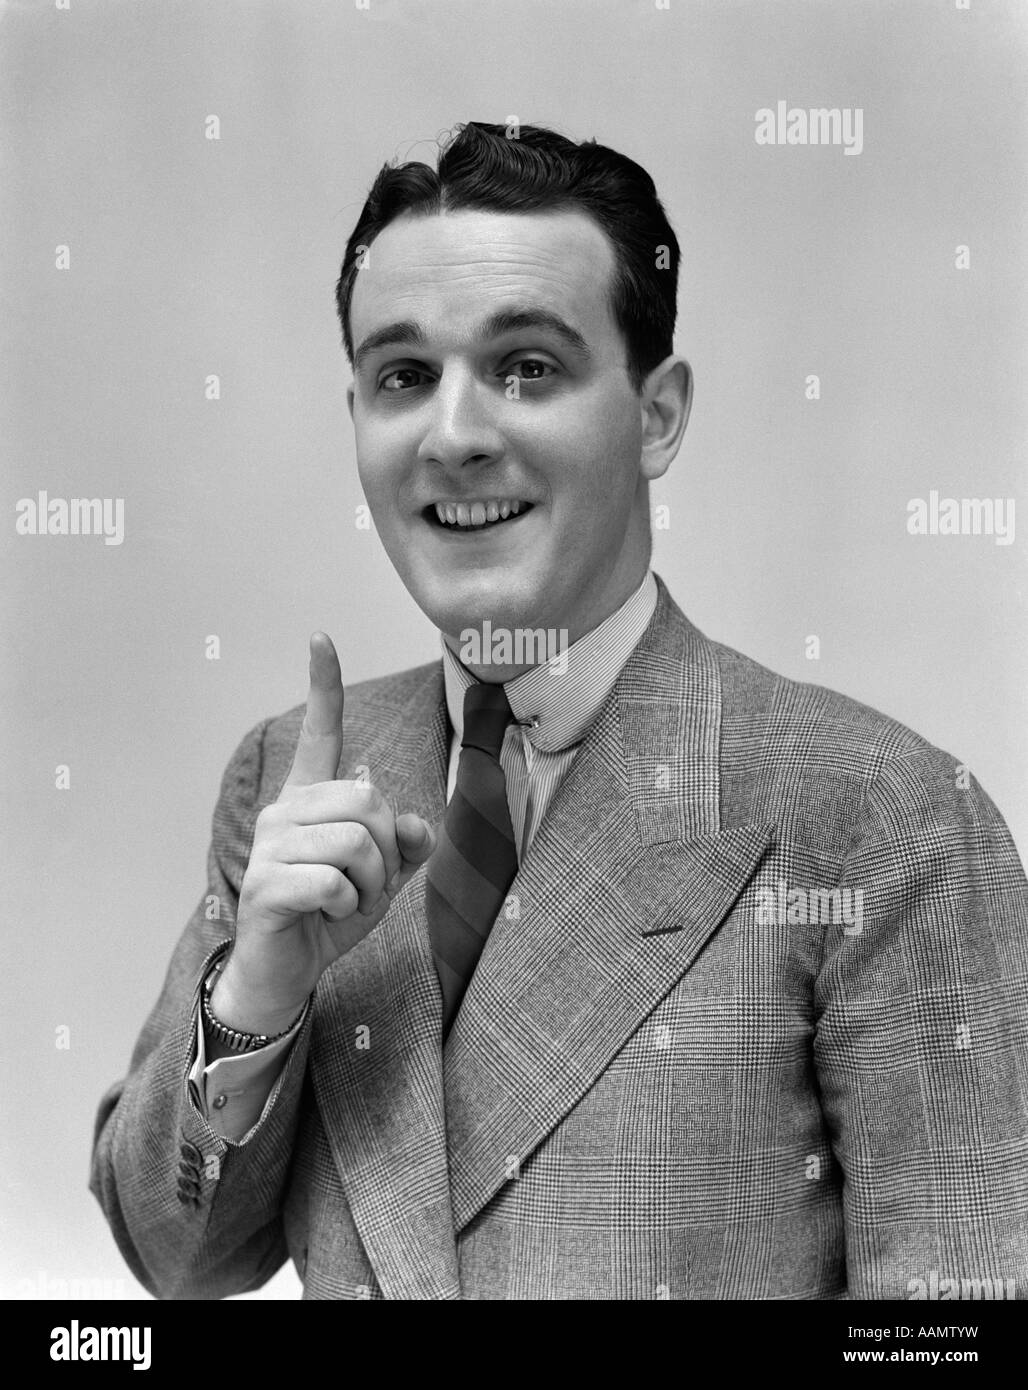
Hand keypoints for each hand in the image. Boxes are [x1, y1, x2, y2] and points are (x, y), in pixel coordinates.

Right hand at [211, 632, 435, 1035]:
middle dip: (385, 851)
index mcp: (310, 801)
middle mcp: (283, 812)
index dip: (324, 686)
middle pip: (366, 801)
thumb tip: (414, 822)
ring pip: (355, 843)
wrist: (284, 973)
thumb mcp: (381, 879)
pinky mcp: (263, 884)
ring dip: (368, 886)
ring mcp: (268, 846)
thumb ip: (404, 844)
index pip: (321, 734)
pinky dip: (346, 908)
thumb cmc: (329, 917)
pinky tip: (324, 917)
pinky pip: (334, 882)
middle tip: (364, 885)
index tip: (321, 638)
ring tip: (343, 903)